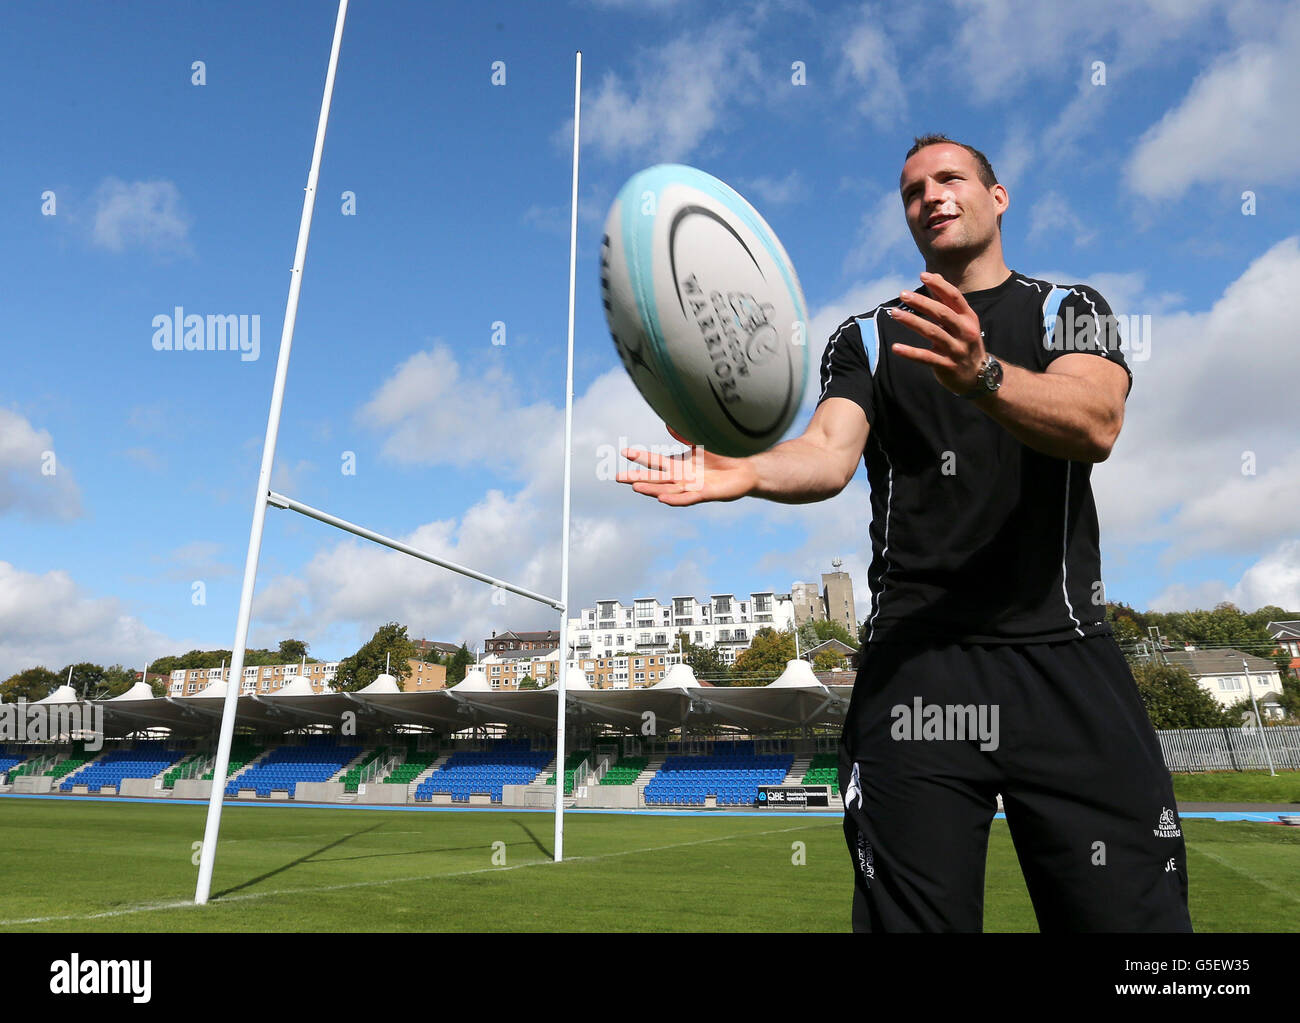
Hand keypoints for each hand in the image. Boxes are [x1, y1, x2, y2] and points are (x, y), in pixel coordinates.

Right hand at [617, 424, 756, 505]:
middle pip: (655, 479)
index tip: (624, 452)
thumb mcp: (701, 443)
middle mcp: (682, 478)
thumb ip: (684, 435)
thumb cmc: (723, 456)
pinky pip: (687, 498)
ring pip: (667, 490)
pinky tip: (662, 498)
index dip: (640, 457)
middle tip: (618, 477)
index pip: (655, 462)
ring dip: (651, 489)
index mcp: (679, 466)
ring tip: (635, 486)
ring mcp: (692, 487)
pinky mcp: (705, 494)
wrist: (746, 468)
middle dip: (637, 478)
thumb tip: (667, 422)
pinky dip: (675, 499)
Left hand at [887, 271, 986, 395]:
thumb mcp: (961, 321)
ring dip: (912, 321)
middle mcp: (964, 331)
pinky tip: (895, 347)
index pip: (954, 297)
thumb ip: (946, 300)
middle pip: (942, 313)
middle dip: (922, 302)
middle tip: (903, 294)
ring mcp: (956, 349)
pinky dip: (910, 352)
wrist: (979, 376)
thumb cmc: (965, 342)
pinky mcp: (947, 365)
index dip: (939, 285)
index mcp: (968, 318)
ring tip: (895, 313)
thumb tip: (934, 275)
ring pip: (932, 333)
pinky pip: (926, 358)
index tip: (922, 275)